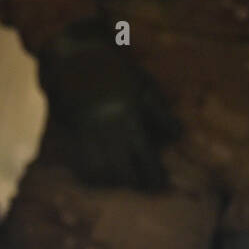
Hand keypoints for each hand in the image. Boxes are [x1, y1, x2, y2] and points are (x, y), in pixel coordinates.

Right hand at [38, 17, 179, 189]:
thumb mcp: (143, 85)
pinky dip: (89, 175)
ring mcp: (86, 132)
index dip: (152, 173)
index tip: (159, 186)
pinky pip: (79, 163)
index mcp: (128, 114)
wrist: (75, 58)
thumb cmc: (115, 71)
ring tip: (121, 184)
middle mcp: (107, 127)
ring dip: (111, 182)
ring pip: (99, 169)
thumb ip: (160, 112)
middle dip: (132, 182)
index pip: (144, 153)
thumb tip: (177, 136)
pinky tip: (98, 179)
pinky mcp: (70, 134)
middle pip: (121, 167)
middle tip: (142, 189)